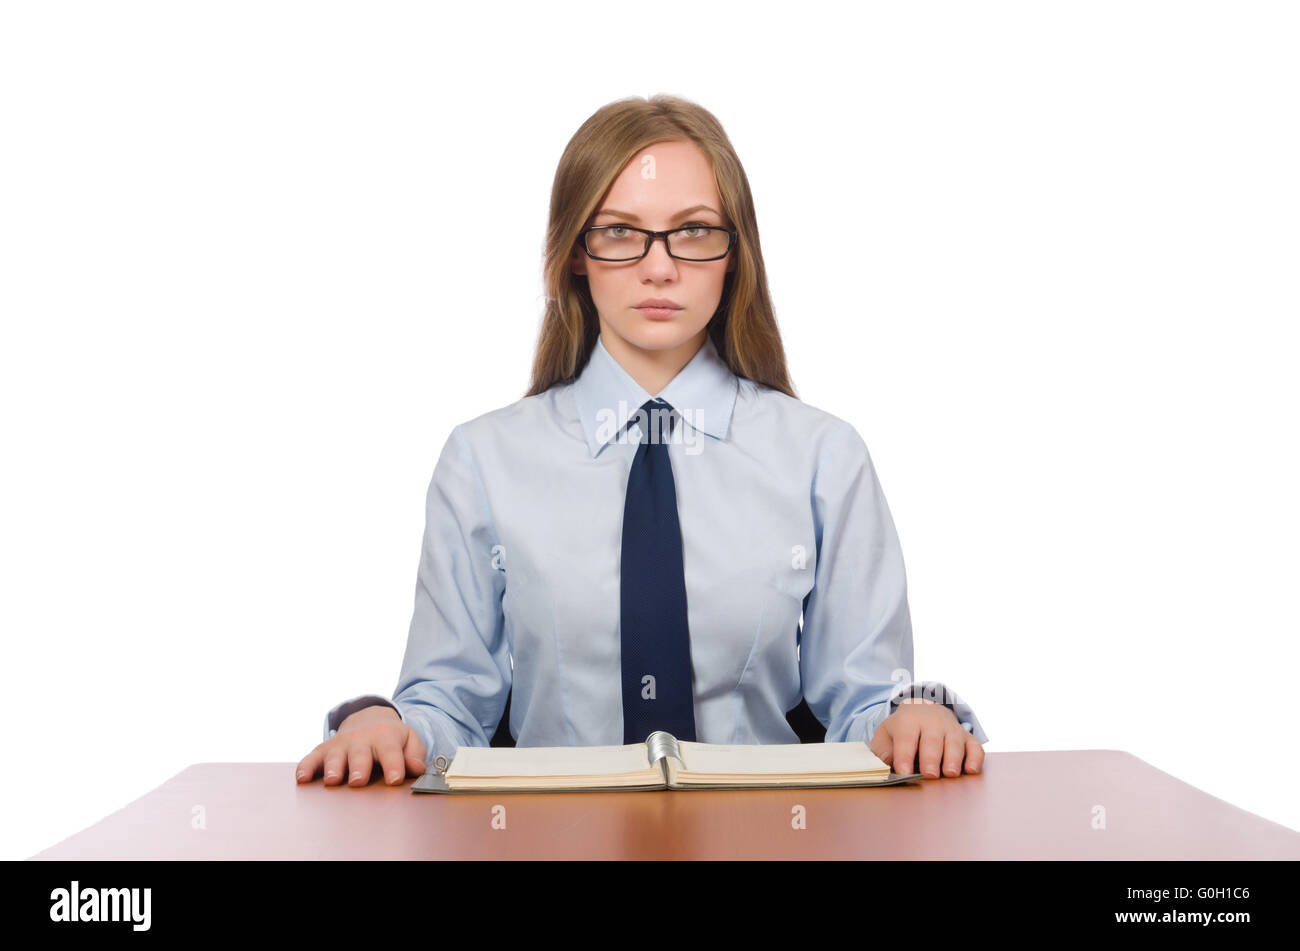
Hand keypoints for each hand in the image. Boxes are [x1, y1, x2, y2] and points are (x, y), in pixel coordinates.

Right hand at [295, 704, 426, 786]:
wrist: (369, 719)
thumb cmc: (391, 738)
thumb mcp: (409, 741)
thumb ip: (415, 755)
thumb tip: (418, 769)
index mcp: (385, 737)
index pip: (390, 752)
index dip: (394, 765)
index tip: (395, 779)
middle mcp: (361, 740)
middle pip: (360, 754)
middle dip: (359, 767)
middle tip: (358, 780)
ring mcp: (341, 744)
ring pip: (335, 756)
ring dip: (333, 767)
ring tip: (333, 780)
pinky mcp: (324, 750)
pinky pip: (312, 757)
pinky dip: (306, 766)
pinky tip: (302, 778)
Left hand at [869, 698, 983, 778]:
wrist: (922, 710)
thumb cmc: (901, 731)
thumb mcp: (884, 737)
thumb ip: (882, 754)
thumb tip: (883, 772)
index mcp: (907, 722)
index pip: (905, 738)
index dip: (904, 756)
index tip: (904, 772)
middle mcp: (932, 723)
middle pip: (932, 740)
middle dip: (931, 758)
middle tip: (930, 774)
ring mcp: (951, 729)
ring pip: (954, 742)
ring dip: (953, 758)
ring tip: (950, 773)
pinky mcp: (967, 737)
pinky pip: (975, 746)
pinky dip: (975, 758)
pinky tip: (971, 770)